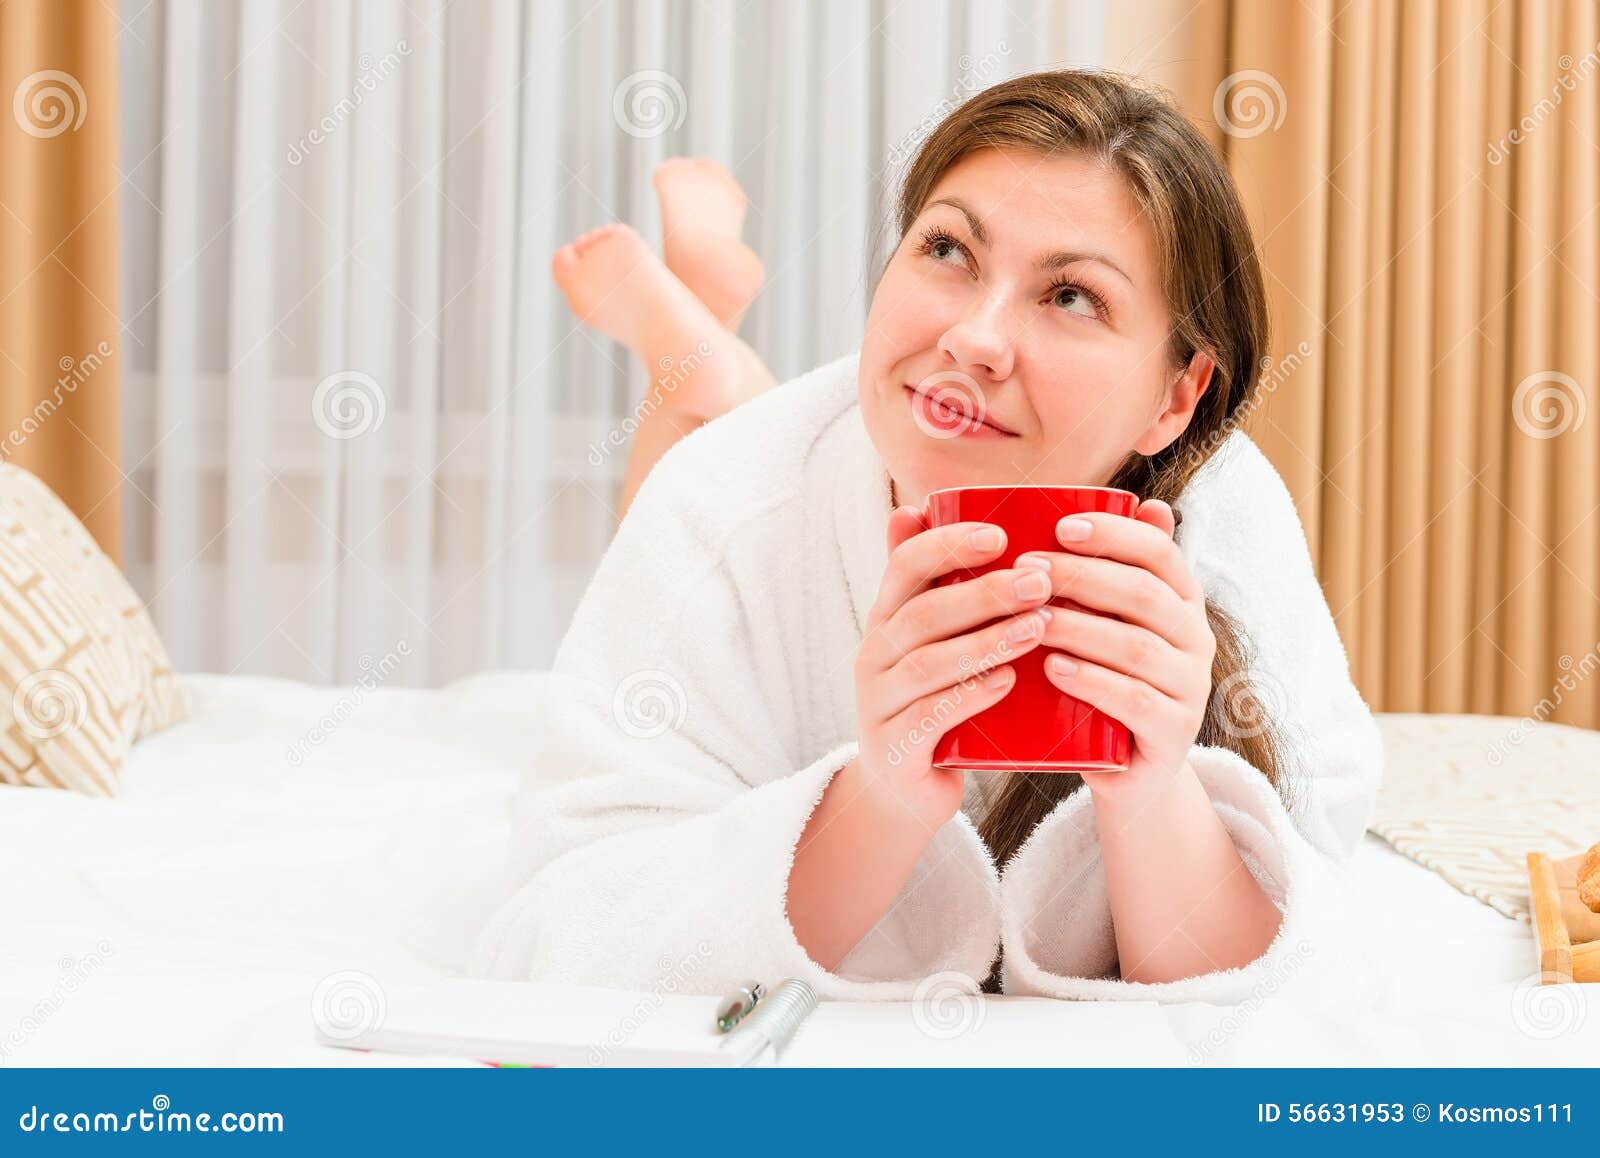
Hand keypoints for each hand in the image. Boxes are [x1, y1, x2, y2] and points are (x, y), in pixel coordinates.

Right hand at [852, 504, 1055, 825]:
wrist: (903, 791)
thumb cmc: (932, 701)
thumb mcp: (932, 642)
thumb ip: (939, 585)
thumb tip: (932, 509)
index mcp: (885, 619)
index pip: (904, 565)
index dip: (948, 544)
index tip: (1001, 535)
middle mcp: (873, 655)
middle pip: (923, 612)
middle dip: (984, 593)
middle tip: (1040, 583)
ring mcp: (878, 702)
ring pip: (928, 664)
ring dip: (986, 642)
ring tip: (1037, 628)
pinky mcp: (894, 748)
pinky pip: (929, 716)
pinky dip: (969, 697)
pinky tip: (1007, 683)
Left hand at [1019, 499, 1214, 803]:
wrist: (1125, 771)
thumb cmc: (1104, 680)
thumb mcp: (1106, 624)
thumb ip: (1108, 571)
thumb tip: (1144, 504)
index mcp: (1183, 602)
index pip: (1159, 553)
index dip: (1114, 534)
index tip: (1060, 527)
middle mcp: (1196, 640)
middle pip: (1143, 595)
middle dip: (1082, 576)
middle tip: (1027, 571)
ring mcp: (1190, 688)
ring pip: (1136, 647)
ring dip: (1079, 628)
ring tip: (1031, 620)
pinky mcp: (1173, 734)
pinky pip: (1136, 701)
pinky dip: (1093, 682)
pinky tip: (1054, 669)